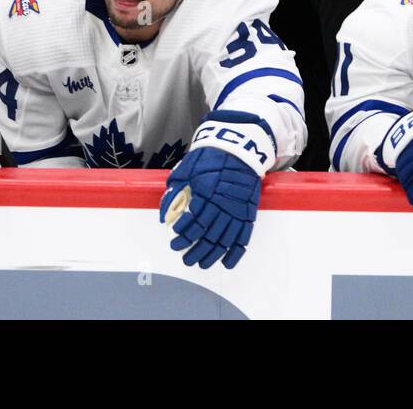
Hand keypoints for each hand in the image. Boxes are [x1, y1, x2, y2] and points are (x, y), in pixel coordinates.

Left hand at [160, 146, 261, 268]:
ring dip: (211, 255)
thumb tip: (164, 217)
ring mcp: (237, 208)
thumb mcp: (186, 170)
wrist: (238, 147)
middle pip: (207, 235)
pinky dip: (235, 253)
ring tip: (200, 263)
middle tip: (185, 258)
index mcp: (205, 191)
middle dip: (194, 250)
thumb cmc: (208, 158)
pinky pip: (243, 237)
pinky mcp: (248, 211)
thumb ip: (174, 193)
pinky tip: (226, 263)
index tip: (175, 242)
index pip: (193, 221)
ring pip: (224, 239)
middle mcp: (222, 203)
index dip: (183, 236)